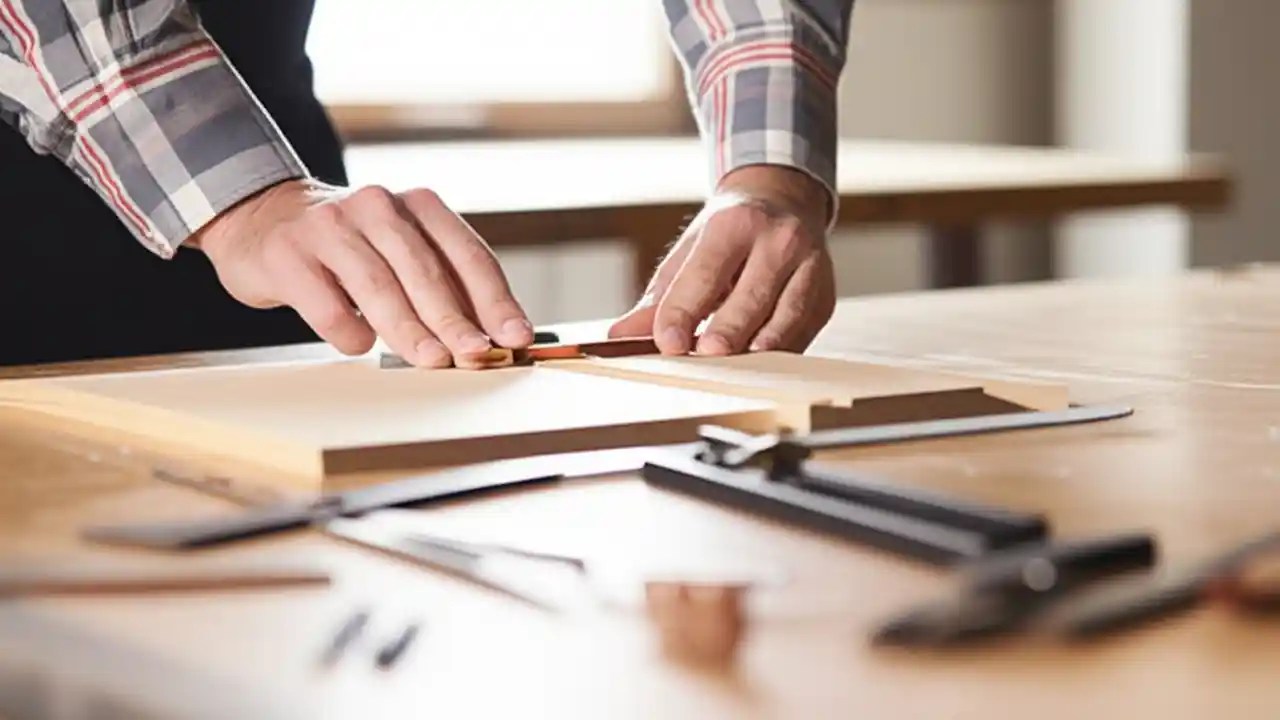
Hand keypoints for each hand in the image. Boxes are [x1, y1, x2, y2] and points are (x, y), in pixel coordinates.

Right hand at [188, 178, 533, 366]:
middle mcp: (376, 206)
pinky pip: (327, 302)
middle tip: (477, 355)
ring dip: (410, 330)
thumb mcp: (401, 251)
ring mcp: (330, 228)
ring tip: (432, 361)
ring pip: (379, 286)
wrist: (264, 220)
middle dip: (456, 319)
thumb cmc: (351, 249)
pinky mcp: (289, 255)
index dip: (495, 299)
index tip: (516, 337)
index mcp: (417, 206)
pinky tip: (360, 344)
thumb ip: (445, 284)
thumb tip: (497, 339)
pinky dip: (348, 330)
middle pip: (426, 271)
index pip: (467, 254)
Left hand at [609, 165, 835, 354]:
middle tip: (705, 355)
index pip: (707, 273)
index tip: (666, 342)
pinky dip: (780, 352)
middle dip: (728, 329)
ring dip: (759, 347)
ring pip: (787, 317)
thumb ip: (660, 296)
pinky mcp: (826, 297)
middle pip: (752, 296)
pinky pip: (802, 333)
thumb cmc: (730, 232)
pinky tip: (760, 366)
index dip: (685, 309)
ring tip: (735, 368)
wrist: (784, 202)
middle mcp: (780, 240)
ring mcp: (811, 268)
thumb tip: (621, 336)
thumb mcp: (690, 250)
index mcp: (736, 224)